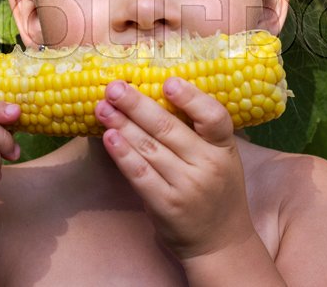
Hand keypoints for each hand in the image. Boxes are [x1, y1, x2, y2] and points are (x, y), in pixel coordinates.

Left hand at [94, 78, 256, 260]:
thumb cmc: (217, 192)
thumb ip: (200, 133)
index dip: (191, 98)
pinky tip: (109, 138)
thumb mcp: (223, 159)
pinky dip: (123, 155)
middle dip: (136, 104)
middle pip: (169, 128)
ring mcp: (187, 187)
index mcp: (224, 149)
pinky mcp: (166, 205)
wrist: (221, 244)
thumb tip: (159, 95)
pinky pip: (140, 174)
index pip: (214, 117)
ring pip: (149, 148)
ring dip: (122, 125)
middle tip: (114, 87)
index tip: (167, 82)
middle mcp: (208, 165)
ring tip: (102, 108)